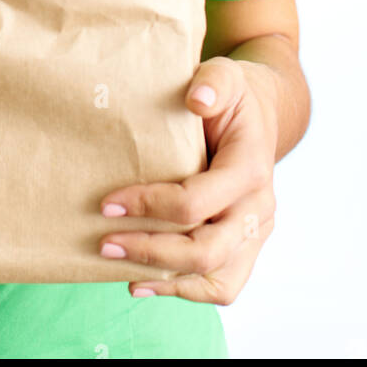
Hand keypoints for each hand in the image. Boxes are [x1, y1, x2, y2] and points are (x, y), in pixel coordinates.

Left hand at [98, 56, 279, 302]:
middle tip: (104, 244)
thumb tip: (196, 99)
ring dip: (166, 280)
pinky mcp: (246, 247)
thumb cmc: (234, 96)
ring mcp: (255, 233)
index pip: (196, 201)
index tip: (108, 204)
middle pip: (205, 250)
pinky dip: (185, 290)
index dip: (150, 206)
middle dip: (151, 251)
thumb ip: (214, 83)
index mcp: (251, 168)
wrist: (262, 114)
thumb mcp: (226, 75)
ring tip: (122, 273)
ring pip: (216, 280)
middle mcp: (258, 208)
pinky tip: (145, 283)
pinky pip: (222, 285)